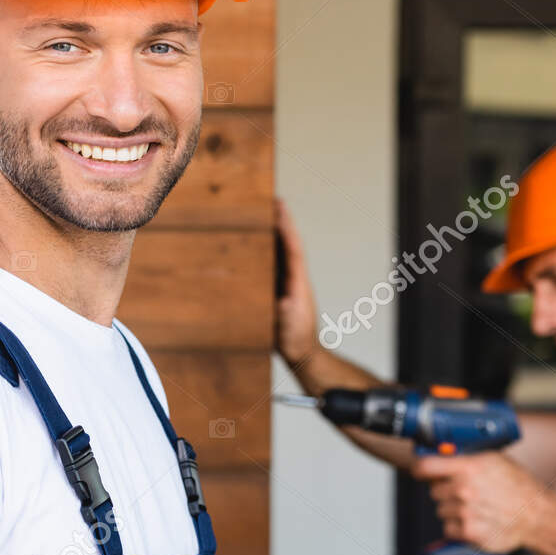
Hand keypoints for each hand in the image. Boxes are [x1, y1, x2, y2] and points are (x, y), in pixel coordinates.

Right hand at [275, 196, 320, 367]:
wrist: (303, 355)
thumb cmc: (296, 343)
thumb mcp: (291, 331)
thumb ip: (288, 317)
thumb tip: (284, 303)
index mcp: (298, 283)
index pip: (293, 248)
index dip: (286, 227)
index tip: (279, 206)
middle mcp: (294, 278)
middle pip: (287, 243)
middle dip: (280, 222)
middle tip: (269, 199)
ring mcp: (287, 284)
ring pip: (280, 252)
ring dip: (272, 233)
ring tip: (260, 213)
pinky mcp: (280, 291)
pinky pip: (272, 265)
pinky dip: (265, 251)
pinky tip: (253, 245)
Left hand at [410, 451, 548, 554]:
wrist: (536, 516)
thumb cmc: (519, 487)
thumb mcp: (496, 460)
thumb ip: (468, 457)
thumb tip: (444, 453)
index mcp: (469, 468)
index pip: (426, 466)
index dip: (420, 469)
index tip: (421, 471)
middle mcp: (464, 490)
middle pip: (434, 490)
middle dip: (446, 491)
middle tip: (466, 492)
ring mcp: (465, 512)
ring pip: (441, 510)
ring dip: (453, 510)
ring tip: (476, 507)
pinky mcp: (468, 532)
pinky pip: (448, 528)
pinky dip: (458, 527)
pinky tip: (476, 520)